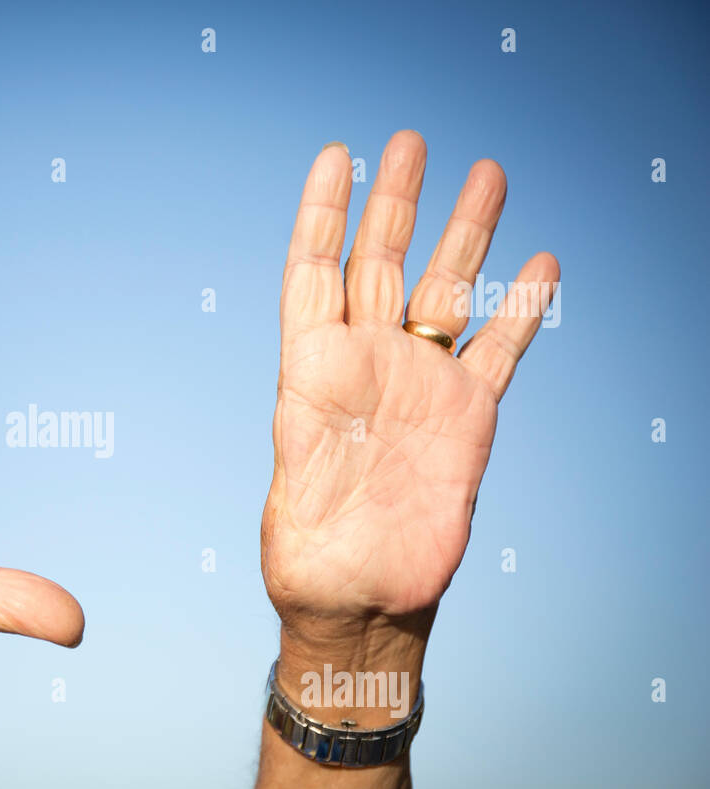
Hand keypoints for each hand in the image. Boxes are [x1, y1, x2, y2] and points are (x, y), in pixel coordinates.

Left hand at [263, 131, 557, 654]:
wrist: (365, 604)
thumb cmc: (313, 568)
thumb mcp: (289, 517)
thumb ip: (301, 471)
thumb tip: (309, 449)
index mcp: (310, 378)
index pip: (314, 276)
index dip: (324, 215)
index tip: (337, 157)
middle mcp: (366, 368)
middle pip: (382, 264)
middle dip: (397, 202)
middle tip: (413, 141)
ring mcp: (419, 386)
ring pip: (445, 292)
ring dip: (466, 234)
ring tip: (486, 172)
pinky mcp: (467, 418)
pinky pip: (500, 350)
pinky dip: (522, 311)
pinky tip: (541, 265)